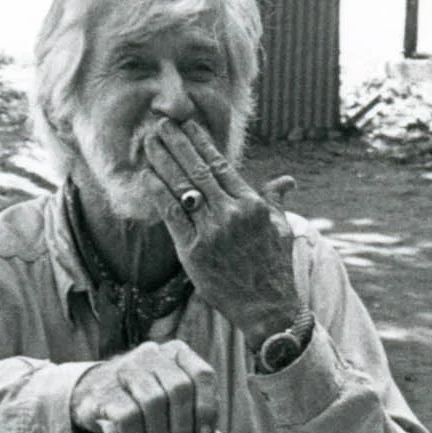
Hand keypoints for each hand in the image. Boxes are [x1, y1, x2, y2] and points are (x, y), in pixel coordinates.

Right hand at [69, 338, 217, 432]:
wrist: (95, 395)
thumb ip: (193, 414)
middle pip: (180, 389)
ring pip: (154, 401)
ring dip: (159, 431)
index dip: (207, 409)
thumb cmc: (144, 401)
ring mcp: (126, 368)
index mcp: (176, 352)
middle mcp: (152, 354)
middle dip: (183, 424)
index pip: (203, 375)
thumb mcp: (173, 400)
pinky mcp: (105, 390)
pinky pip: (128, 416)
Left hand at [142, 118, 301, 349]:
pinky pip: (171, 216)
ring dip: (163, 161)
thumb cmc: (275, 268)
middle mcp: (232, 214)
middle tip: (159, 124)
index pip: (222, 165)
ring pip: (182, 188)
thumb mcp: (281, 230)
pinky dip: (157, 194)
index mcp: (253, 205)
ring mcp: (212, 232)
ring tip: (148, 142)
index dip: (201, 142)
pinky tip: (146, 176)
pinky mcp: (193, 252)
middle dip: (177, 144)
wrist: (267, 309)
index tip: (187, 124)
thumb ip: (276, 201)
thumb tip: (286, 181)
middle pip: (198, 170)